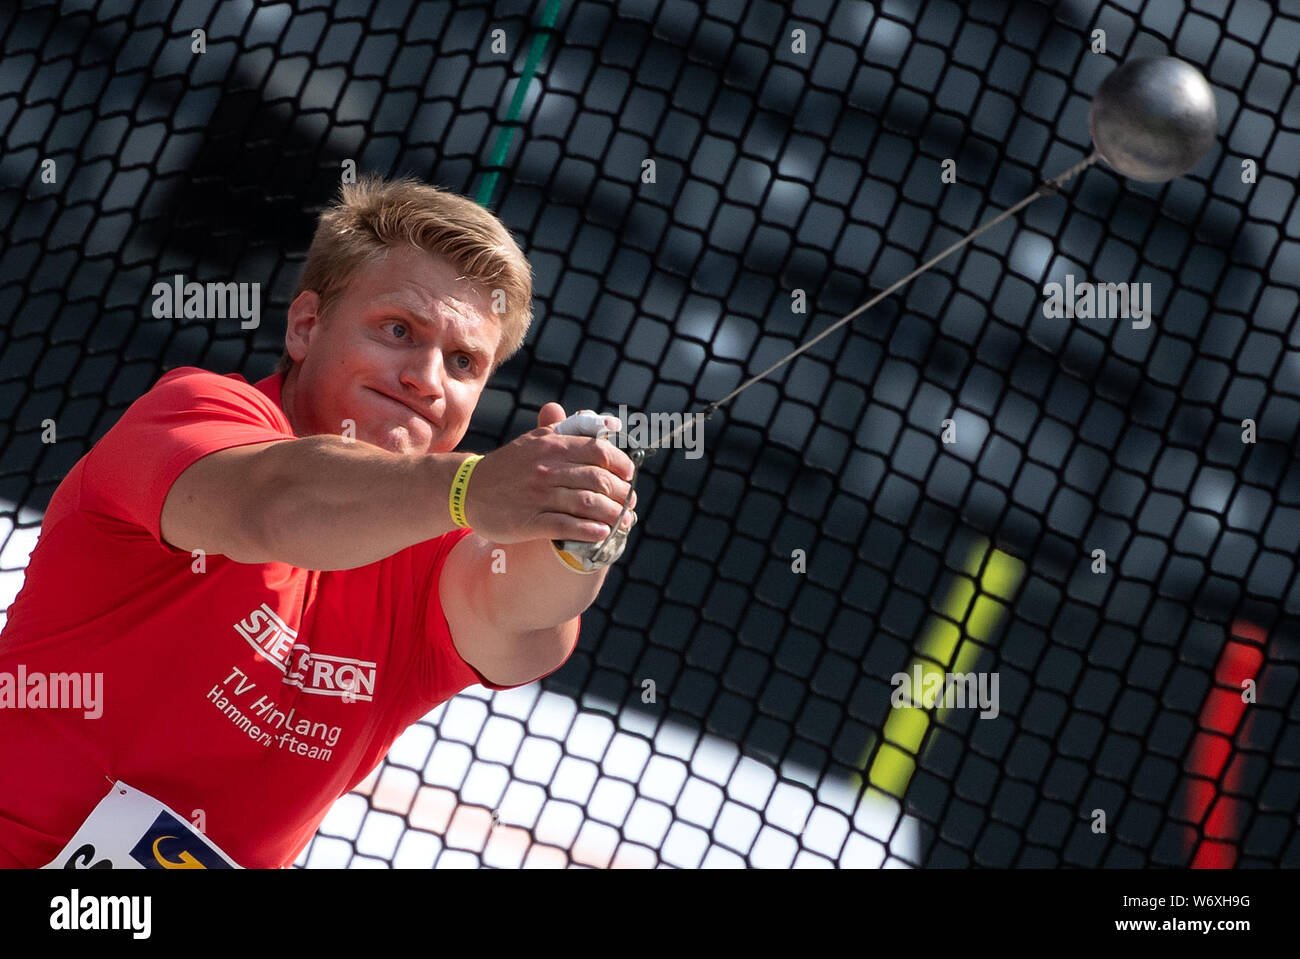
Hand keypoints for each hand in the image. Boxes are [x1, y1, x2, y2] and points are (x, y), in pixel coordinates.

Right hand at [461, 403, 637, 544]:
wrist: (468, 489)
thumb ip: (567, 429)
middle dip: (622, 495)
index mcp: (552, 446)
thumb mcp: (535, 440)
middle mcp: (547, 469)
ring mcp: (538, 496)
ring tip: (623, 522)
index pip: (600, 452)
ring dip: (613, 515)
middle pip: (598, 480)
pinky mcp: (529, 522)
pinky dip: (588, 531)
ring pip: (587, 505)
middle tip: (630, 504)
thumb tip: (602, 422)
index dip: (621, 466)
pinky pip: (566, 527)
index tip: (629, 477)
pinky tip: (601, 533)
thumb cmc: (509, 465)